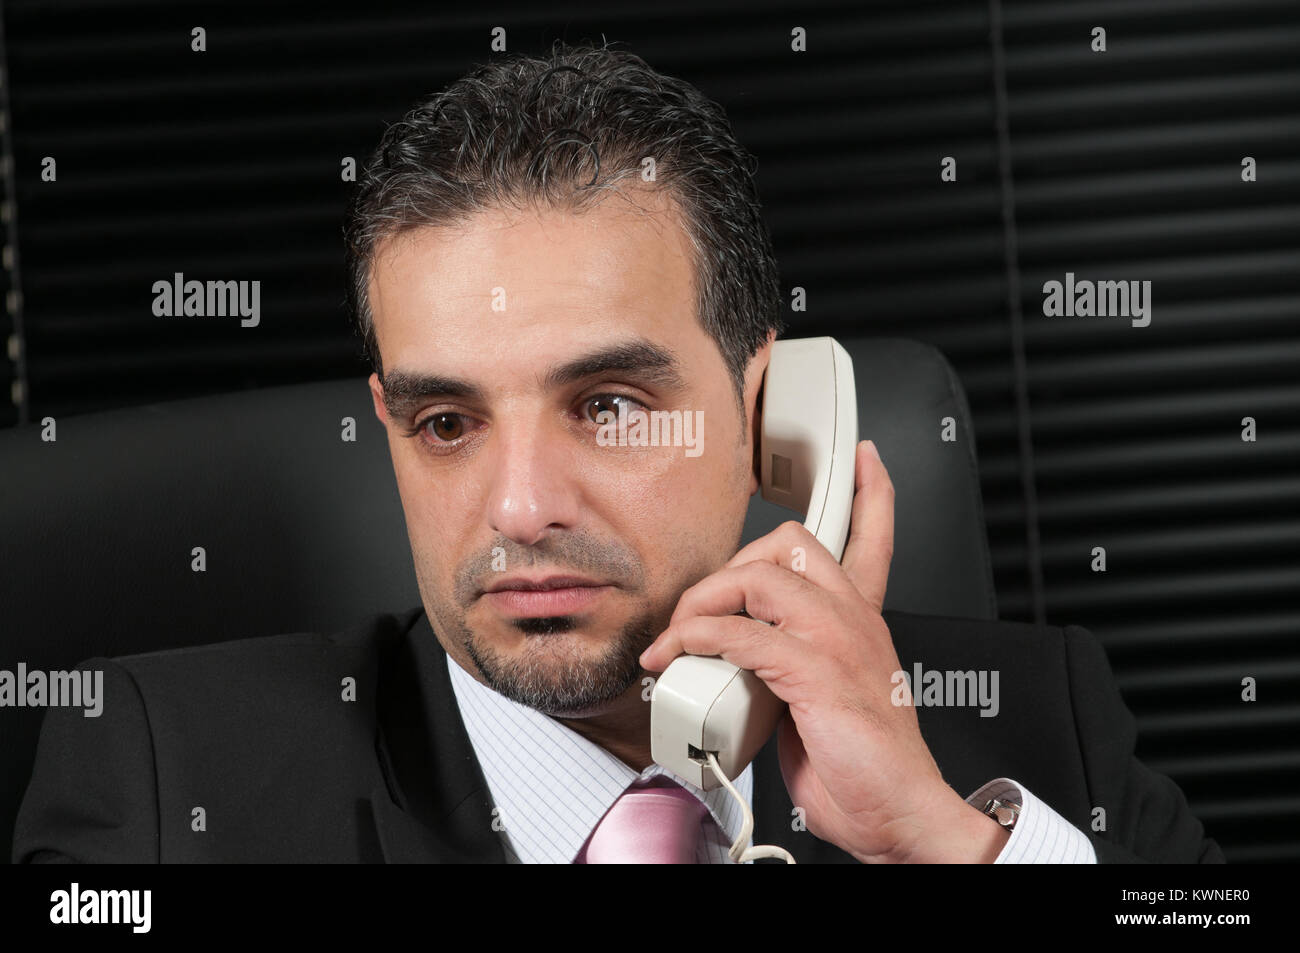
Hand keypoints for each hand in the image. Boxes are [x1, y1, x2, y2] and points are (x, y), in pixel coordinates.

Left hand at [639, 440, 1008, 862]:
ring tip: (678, 639)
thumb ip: (784, 661)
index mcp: (861, 623)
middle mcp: (854, 621)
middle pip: (789, 542)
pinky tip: (679, 656)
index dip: (871, 494)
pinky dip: (697, 638)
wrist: (899, 814)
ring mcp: (838, 642)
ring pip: (758, 576)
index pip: (873, 539)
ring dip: (701, 603)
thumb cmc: (861, 765)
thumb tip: (731, 656)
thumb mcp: (821, 698)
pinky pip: (741, 632)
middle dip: (727, 564)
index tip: (867, 460)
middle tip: (697, 610)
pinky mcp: (817, 673)